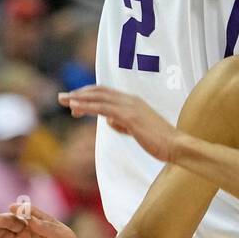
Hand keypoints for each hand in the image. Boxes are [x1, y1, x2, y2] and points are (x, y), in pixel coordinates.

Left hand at [59, 85, 175, 161]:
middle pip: (99, 91)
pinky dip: (87, 106)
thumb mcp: (137, 129)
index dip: (89, 94)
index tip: (74, 101)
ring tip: (63, 100)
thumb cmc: (159, 141)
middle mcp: (130, 100)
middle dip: (79, 93)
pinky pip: (103, 109)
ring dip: (79, 98)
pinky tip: (75, 108)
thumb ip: (123, 123)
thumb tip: (109, 120)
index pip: (106, 93)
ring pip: (98, 98)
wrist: (176, 146)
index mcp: (133, 101)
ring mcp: (130, 107)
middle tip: (62, 97)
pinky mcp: (129, 117)